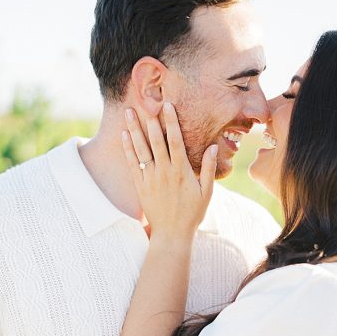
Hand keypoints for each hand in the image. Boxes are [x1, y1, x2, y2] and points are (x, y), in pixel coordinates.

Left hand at [122, 103, 216, 241]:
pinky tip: (124, 134)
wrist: (172, 233)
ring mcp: (150, 178)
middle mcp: (164, 171)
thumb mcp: (207, 192)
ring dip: (134, 129)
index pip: (175, 140)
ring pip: (141, 149)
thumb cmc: (192, 213)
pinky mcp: (140, 185)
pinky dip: (127, 148)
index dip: (171, 122)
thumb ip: (209, 168)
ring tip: (128, 112)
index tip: (167, 106)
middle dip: (150, 120)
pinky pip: (132, 163)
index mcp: (181, 171)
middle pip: (155, 141)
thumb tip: (212, 147)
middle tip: (145, 102)